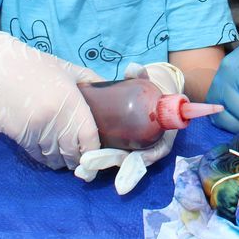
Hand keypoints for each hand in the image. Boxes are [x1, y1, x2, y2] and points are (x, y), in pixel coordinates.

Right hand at [0, 31, 103, 169]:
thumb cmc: (38, 66)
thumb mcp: (70, 69)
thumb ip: (92, 80)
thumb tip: (114, 90)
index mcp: (70, 100)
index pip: (88, 136)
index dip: (94, 149)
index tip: (97, 154)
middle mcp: (53, 117)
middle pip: (72, 151)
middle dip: (79, 159)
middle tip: (84, 161)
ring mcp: (33, 128)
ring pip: (53, 157)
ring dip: (62, 161)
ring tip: (67, 159)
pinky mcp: (17, 134)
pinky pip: (36, 155)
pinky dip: (45, 158)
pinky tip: (50, 155)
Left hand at [74, 62, 184, 194]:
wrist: (151, 99)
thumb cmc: (152, 94)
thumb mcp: (150, 86)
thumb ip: (141, 76)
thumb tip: (133, 68)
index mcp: (160, 140)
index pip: (151, 155)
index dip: (139, 161)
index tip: (126, 159)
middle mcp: (146, 151)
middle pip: (128, 161)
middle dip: (109, 162)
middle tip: (88, 162)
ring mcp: (131, 152)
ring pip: (115, 163)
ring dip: (98, 168)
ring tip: (79, 170)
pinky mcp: (119, 150)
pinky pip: (108, 160)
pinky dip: (96, 165)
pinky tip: (78, 169)